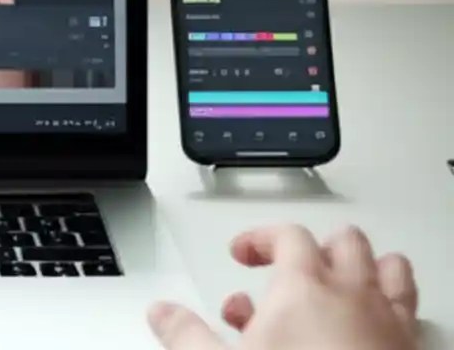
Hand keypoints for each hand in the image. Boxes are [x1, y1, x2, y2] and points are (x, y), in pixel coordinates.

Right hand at [148, 225, 418, 349]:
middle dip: (315, 247)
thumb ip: (187, 334)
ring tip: (341, 281)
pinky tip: (374, 324)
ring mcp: (389, 320)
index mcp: (304, 285)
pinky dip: (393, 305)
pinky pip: (411, 310)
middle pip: (344, 241)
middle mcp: (353, 293)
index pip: (286, 235)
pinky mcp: (411, 349)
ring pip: (390, 267)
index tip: (241, 253)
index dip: (259, 238)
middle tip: (288, 266)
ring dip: (365, 267)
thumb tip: (162, 313)